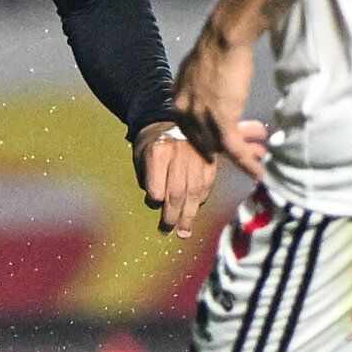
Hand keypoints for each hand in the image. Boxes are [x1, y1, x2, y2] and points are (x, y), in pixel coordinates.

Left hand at [133, 122, 217, 236]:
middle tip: (167, 230)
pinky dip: (200, 200)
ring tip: (183, 231)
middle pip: (176, 192)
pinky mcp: (211, 161)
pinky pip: (206, 186)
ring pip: (194, 192)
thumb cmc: (152, 142)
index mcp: (158, 151)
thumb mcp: (141, 154)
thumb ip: (147, 177)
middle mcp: (180, 154)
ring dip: (188, 215)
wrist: (173, 120)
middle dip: (171, 215)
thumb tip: (157, 203)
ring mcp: (198, 157)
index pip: (157, 185)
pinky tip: (194, 210)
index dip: (154, 199)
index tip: (153, 203)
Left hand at [170, 29, 265, 178]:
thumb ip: (194, 87)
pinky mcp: (222, 120)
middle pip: (205, 140)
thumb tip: (201, 91)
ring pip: (222, 146)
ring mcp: (202, 118)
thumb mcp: (194, 70)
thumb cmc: (215, 48)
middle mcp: (185, 112)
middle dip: (224, 150)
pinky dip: (246, 162)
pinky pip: (234, 147)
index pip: (189, 129)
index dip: (204, 140)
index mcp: (176, 100)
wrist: (224, 40)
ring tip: (256, 166)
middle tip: (242, 154)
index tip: (215, 147)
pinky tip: (257, 171)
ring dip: (241, 158)